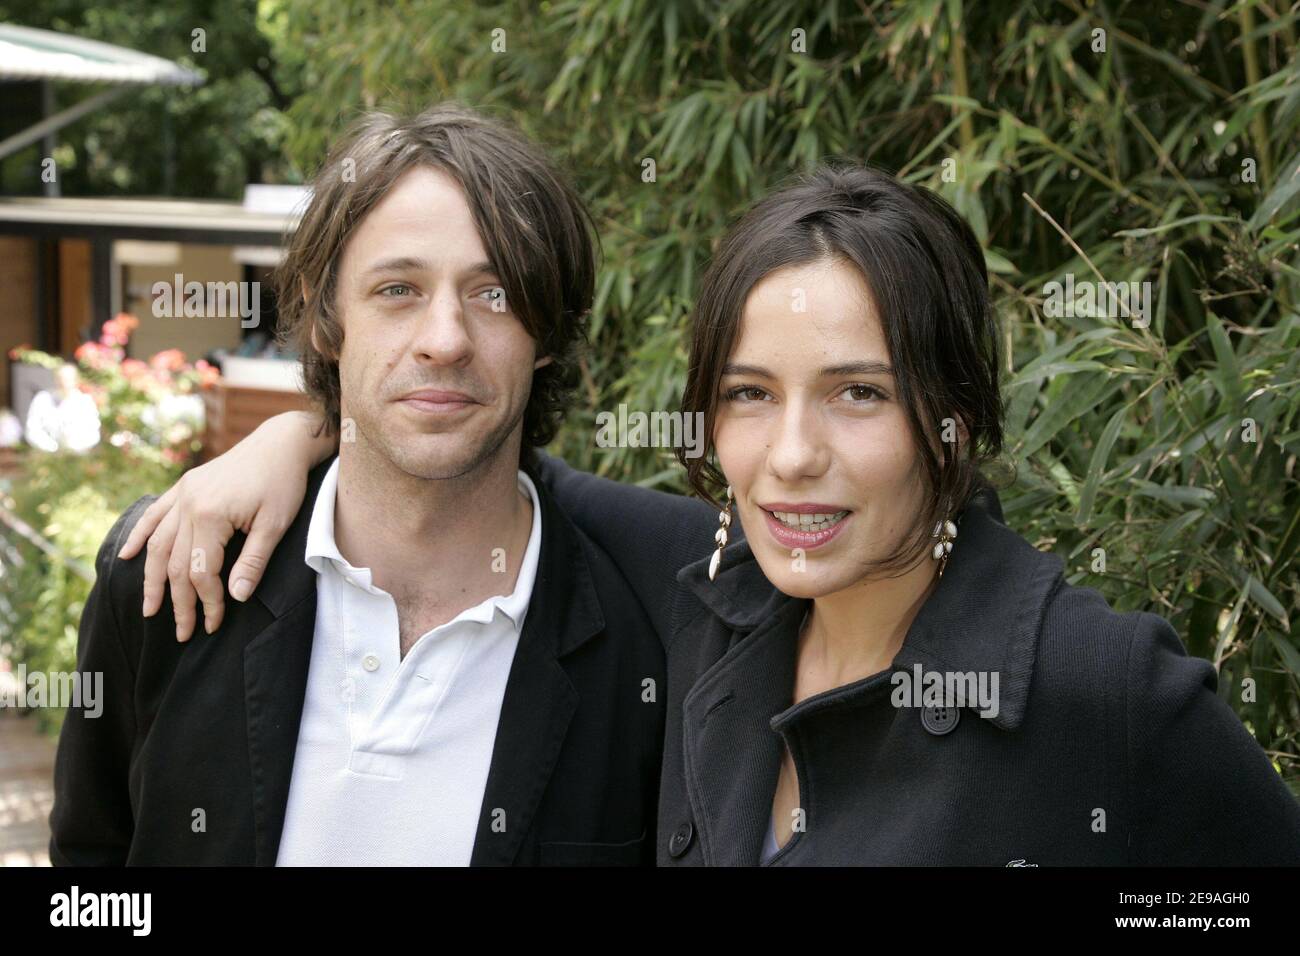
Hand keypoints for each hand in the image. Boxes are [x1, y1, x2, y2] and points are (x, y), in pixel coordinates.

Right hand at [117, 411, 333, 640]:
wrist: (280, 443)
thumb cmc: (283, 484)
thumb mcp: (276, 526)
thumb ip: (252, 562)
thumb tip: (234, 598)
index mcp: (210, 515)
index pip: (201, 572)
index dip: (207, 602)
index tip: (214, 624)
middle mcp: (188, 504)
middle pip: (175, 564)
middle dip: (178, 602)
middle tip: (182, 633)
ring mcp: (183, 493)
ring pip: (158, 543)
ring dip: (152, 578)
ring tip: (149, 608)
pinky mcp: (185, 486)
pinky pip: (155, 514)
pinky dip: (140, 535)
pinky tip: (127, 556)